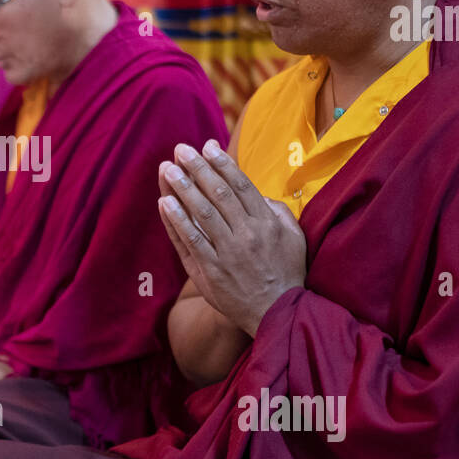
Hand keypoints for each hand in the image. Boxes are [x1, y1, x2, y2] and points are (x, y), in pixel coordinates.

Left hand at [158, 140, 305, 336]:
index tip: (207, 145)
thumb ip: (277, 210)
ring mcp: (227, 253)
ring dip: (182, 188)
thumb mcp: (294, 237)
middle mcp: (247, 235)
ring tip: (167, 169)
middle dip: (197, 168)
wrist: (275, 313)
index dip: (222, 163)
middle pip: (217, 193)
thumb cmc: (285, 270)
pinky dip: (176, 220)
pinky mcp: (210, 270)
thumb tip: (256, 190)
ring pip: (201, 214)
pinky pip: (190, 241)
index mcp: (267, 223)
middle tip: (180, 149)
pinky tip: (165, 202)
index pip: (240, 185)